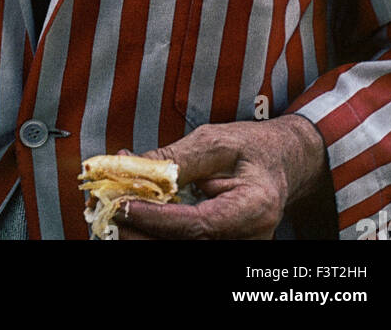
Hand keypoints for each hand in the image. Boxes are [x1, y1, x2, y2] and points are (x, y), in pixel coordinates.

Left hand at [113, 116, 329, 240]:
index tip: (124, 205)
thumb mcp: (215, 141)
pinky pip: (186, 245)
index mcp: (255, 208)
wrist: (280, 163)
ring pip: (182, 249)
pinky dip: (159, 233)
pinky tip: (137, 217)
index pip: (199, 225)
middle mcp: (249, 239)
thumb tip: (130, 166)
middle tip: (110, 211)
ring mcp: (238, 249)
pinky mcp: (224, 248)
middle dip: (143, 232)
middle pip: (187, 246)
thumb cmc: (251, 149)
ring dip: (146, 234)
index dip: (157, 219)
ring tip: (117, 212)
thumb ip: (176, 158)